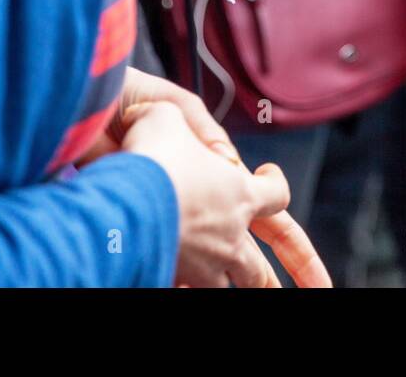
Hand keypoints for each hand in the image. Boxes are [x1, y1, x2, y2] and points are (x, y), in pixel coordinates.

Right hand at [82, 69, 330, 286]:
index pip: (278, 196)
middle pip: (258, 268)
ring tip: (242, 290)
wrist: (123, 198)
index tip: (270, 177)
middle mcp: (228, 236)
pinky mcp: (172, 276)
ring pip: (230, 287)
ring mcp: (203, 265)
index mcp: (239, 194)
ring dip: (234, 287)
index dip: (276, 185)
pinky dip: (187, 284)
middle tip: (283, 287)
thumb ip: (186, 120)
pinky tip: (180, 281)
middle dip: (268, 279)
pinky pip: (186, 288)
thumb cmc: (153, 156)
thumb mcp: (167, 115)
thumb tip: (202, 139)